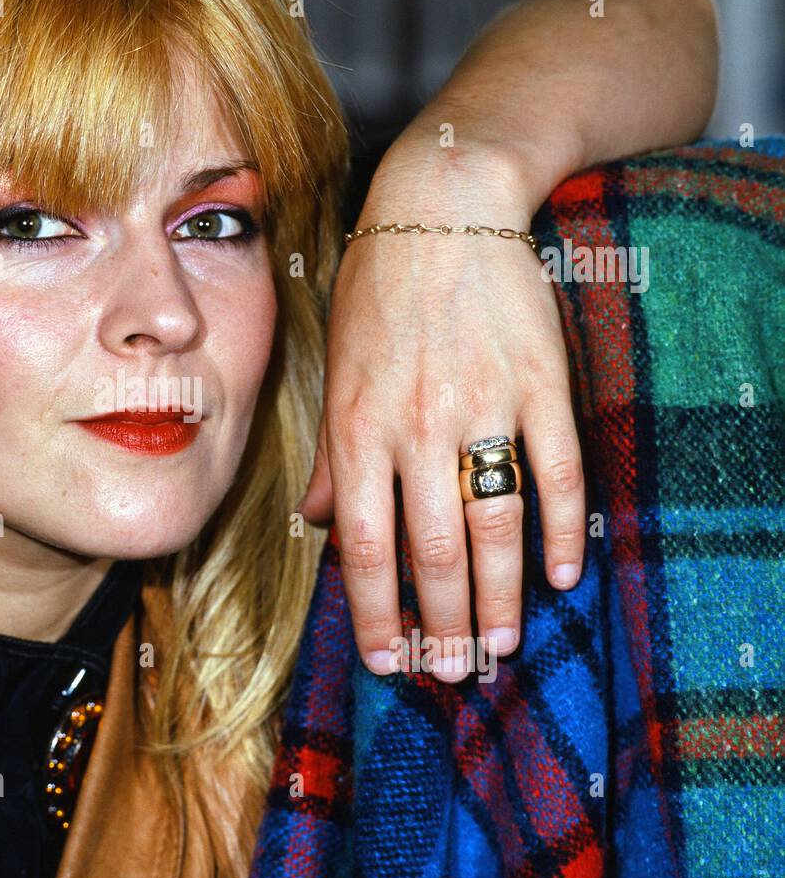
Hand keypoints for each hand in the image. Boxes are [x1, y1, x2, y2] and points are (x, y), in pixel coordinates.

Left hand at [298, 137, 585, 680]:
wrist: (443, 206)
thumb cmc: (379, 289)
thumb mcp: (335, 367)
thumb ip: (331, 454)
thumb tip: (317, 522)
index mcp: (359, 426)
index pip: (365, 547)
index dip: (376, 614)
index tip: (388, 662)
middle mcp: (417, 424)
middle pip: (433, 551)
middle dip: (443, 624)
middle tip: (455, 671)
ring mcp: (483, 403)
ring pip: (495, 524)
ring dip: (501, 596)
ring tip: (502, 645)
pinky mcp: (541, 381)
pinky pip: (555, 470)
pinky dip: (559, 528)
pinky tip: (560, 575)